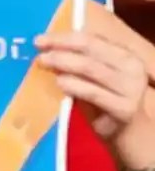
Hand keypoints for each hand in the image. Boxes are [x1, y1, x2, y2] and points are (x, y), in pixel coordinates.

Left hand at [36, 31, 151, 142]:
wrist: (128, 133)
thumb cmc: (104, 100)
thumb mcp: (92, 77)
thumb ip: (77, 60)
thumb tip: (45, 47)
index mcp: (124, 54)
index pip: (90, 39)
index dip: (62, 37)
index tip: (39, 39)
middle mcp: (132, 67)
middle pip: (89, 49)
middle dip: (60, 48)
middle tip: (38, 50)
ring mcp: (131, 88)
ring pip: (90, 68)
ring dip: (62, 63)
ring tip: (43, 63)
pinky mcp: (125, 108)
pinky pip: (93, 93)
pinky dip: (73, 85)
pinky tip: (59, 83)